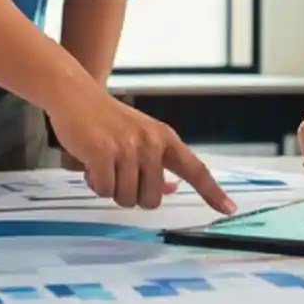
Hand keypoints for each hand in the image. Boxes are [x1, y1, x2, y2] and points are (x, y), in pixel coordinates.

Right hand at [47, 90, 233, 212]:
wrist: (75, 95)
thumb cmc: (105, 119)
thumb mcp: (139, 136)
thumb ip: (156, 165)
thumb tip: (170, 190)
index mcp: (165, 138)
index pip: (195, 169)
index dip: (212, 191)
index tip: (228, 208)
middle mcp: (151, 143)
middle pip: (151, 200)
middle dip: (131, 195)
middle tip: (117, 173)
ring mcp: (128, 148)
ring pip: (126, 198)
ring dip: (110, 189)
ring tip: (102, 164)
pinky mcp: (104, 153)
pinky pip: (104, 190)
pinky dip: (94, 184)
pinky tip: (90, 164)